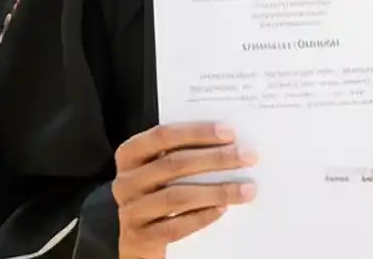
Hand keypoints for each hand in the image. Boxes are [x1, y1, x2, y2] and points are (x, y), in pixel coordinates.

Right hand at [113, 123, 257, 258]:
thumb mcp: (161, 171)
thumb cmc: (157, 194)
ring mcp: (131, 210)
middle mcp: (126, 181)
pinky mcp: (140, 238)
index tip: (229, 133)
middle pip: (174, 164)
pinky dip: (202, 217)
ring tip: (246, 189)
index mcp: (129, 155)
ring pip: (177, 197)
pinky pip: (175, 226)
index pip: (163, 136)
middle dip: (215, 159)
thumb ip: (183, 154)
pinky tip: (223, 210)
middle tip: (247, 158)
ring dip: (216, 191)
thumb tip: (229, 143)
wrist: (138, 238)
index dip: (197, 132)